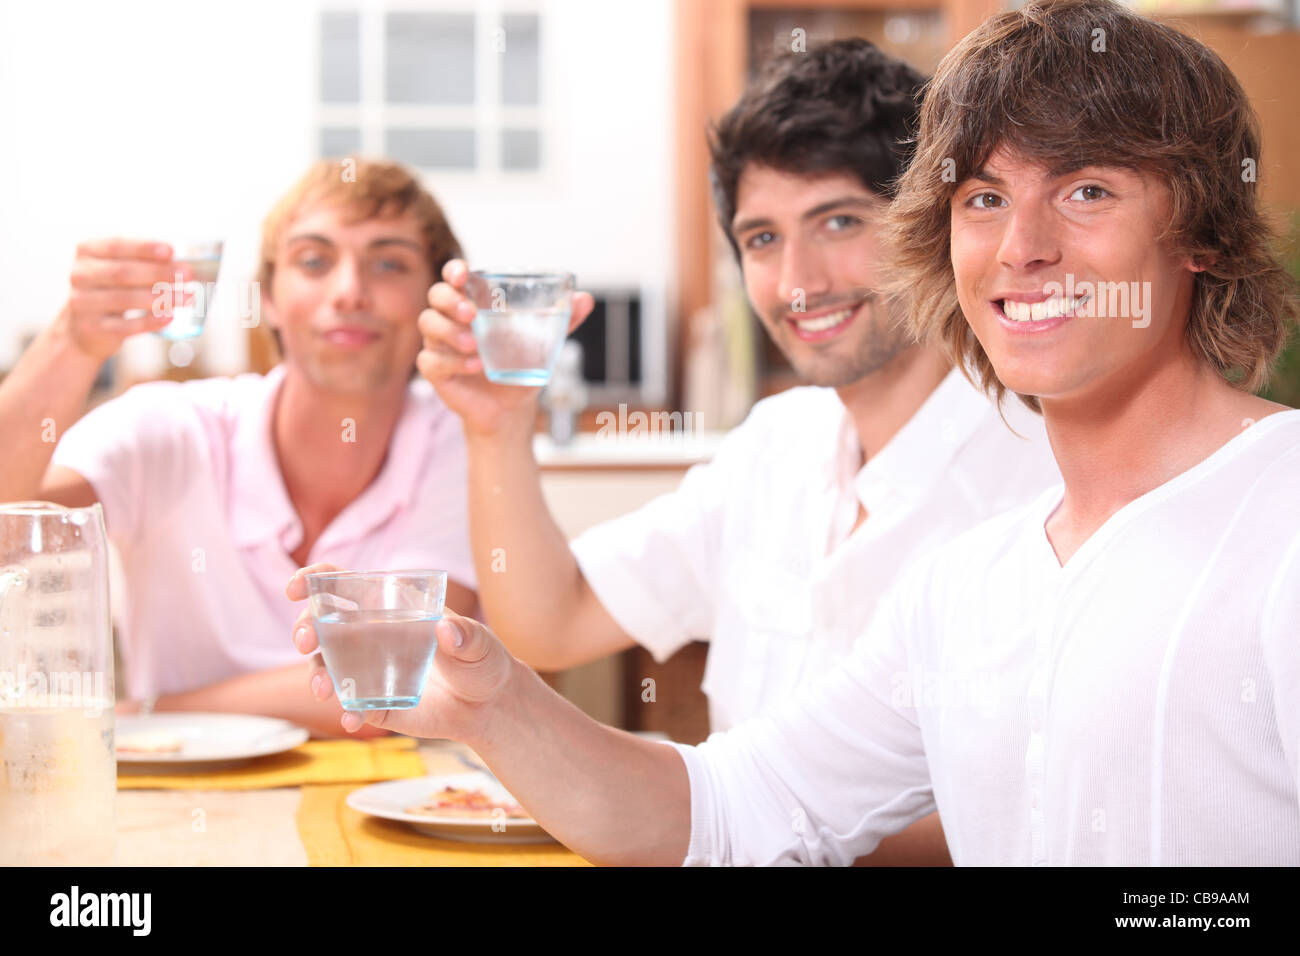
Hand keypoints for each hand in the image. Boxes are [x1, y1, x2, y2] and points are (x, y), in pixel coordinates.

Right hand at [59, 239, 188, 360]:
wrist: (83, 327)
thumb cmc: (111, 289)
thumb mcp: (118, 268)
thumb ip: (142, 261)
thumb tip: (182, 262)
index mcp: (87, 251)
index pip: (116, 246)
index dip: (144, 248)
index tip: (171, 251)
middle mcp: (80, 275)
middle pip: (123, 273)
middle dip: (159, 273)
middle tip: (188, 275)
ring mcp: (82, 302)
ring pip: (125, 299)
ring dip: (161, 298)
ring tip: (188, 297)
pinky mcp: (92, 328)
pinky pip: (125, 326)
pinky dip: (150, 321)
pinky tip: (170, 317)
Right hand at [286, 563, 516, 739]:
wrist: (488, 706)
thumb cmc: (482, 661)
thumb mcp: (480, 644)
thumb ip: (466, 635)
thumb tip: (446, 631)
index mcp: (390, 607)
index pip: (343, 585)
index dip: (314, 581)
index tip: (296, 589)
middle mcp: (370, 636)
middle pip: (322, 624)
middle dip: (304, 628)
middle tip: (305, 642)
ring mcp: (367, 670)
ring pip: (325, 666)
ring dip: (316, 675)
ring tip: (326, 689)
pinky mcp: (373, 702)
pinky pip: (350, 706)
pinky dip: (347, 712)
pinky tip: (352, 720)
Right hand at [416, 259, 594, 435]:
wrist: (511, 407)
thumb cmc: (520, 365)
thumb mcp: (544, 342)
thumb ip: (563, 319)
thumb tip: (585, 299)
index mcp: (473, 303)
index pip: (454, 278)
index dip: (453, 271)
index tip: (462, 273)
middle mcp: (451, 319)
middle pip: (435, 296)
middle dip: (450, 301)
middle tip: (473, 314)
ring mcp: (440, 344)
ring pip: (427, 324)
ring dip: (449, 332)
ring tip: (475, 346)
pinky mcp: (436, 371)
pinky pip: (430, 360)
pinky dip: (451, 361)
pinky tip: (474, 366)